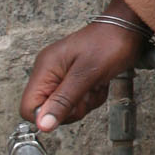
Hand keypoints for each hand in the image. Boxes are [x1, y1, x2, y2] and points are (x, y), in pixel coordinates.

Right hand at [20, 0, 147, 130]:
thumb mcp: (86, 75)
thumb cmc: (108, 44)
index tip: (70, 106)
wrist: (126, 29)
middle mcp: (49, 73)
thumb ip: (63, 101)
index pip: (28, 107)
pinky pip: (78, 101)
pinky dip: (92, 96)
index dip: (48, 115)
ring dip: (85, 101)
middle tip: (87, 91)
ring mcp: (61, 76)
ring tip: (95, 84)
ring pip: (66, 108)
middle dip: (72, 108)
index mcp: (45, 69)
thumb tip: (42, 125)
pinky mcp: (74, 80)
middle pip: (49, 111)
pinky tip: (99, 83)